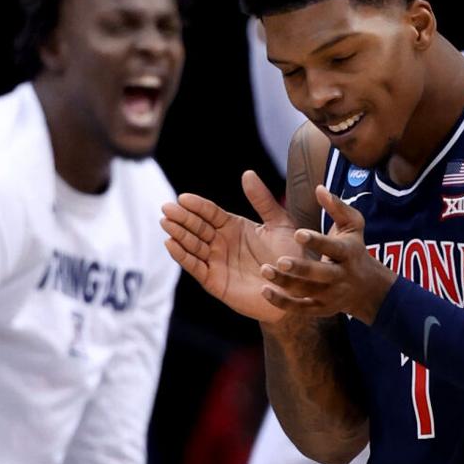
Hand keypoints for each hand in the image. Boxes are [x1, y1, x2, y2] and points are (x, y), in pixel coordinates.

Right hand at [162, 171, 305, 323]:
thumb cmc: (290, 257)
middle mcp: (221, 243)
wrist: (297, 289)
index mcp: (234, 227)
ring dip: (178, 234)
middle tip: (167, 207)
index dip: (197, 206)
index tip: (183, 197)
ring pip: (192, 245)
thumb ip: (263, 200)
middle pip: (197, 227)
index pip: (210, 213)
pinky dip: (182, 256)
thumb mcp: (280, 224)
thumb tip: (247, 173)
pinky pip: (195, 267)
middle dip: (182, 217)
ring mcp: (216, 261)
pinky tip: (170, 244)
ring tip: (166, 222)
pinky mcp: (214, 281)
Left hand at [255, 185, 394, 322]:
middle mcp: (341, 276)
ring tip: (265, 272)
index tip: (298, 233)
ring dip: (286, 283)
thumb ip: (337, 207)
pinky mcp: (321, 309)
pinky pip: (301, 309)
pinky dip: (283, 303)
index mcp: (348, 252)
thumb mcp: (352, 226)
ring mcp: (331, 295)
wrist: (366, 289)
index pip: (334, 247)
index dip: (317, 241)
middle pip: (321, 274)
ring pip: (308, 291)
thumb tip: (319, 188)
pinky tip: (265, 292)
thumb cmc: (353, 249)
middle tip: (280, 260)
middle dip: (301, 268)